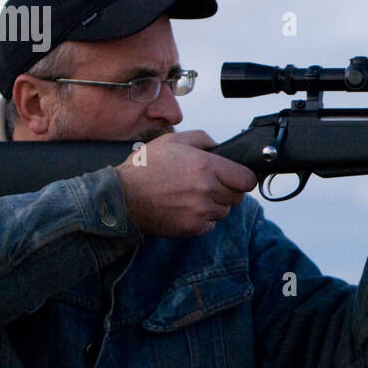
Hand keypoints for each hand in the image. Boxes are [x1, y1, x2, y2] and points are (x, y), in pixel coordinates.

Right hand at [114, 130, 257, 236]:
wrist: (121, 197)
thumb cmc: (144, 169)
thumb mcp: (173, 141)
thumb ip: (202, 139)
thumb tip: (219, 147)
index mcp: (205, 166)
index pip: (246, 179)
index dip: (242, 178)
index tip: (235, 177)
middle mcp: (206, 190)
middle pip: (237, 197)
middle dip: (227, 190)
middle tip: (208, 185)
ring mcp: (200, 211)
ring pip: (224, 212)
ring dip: (214, 205)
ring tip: (192, 196)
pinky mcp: (192, 228)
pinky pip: (210, 225)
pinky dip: (202, 219)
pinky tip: (185, 208)